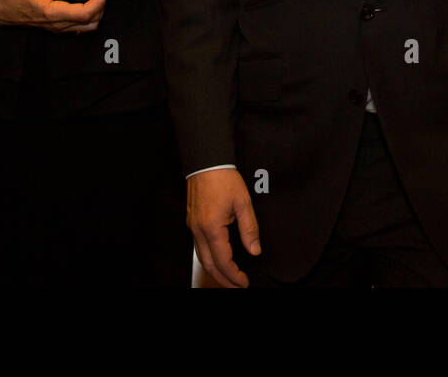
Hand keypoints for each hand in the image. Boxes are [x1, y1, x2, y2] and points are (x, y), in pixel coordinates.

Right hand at [0, 0, 107, 32]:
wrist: (0, 11)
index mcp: (54, 14)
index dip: (99, 1)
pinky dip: (89, 16)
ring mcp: (58, 29)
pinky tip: (87, 2)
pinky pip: (80, 27)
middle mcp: (58, 25)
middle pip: (91, 22)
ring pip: (87, 27)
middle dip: (101, 6)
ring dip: (97, 12)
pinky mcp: (57, 29)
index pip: (85, 13)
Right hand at [188, 168, 260, 287]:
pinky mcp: (192, 221)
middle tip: (236, 286)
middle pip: (209, 264)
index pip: (223, 261)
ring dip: (214, 270)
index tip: (244, 282)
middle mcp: (198, 230)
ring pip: (202, 257)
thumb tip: (254, 250)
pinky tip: (217, 258)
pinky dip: (209, 257)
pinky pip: (198, 246)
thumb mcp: (243, 203)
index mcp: (212, 228)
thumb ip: (249, 229)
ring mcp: (193, 226)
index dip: (234, 275)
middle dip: (223, 279)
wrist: (206, 161)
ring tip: (228, 277)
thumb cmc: (224, 178)